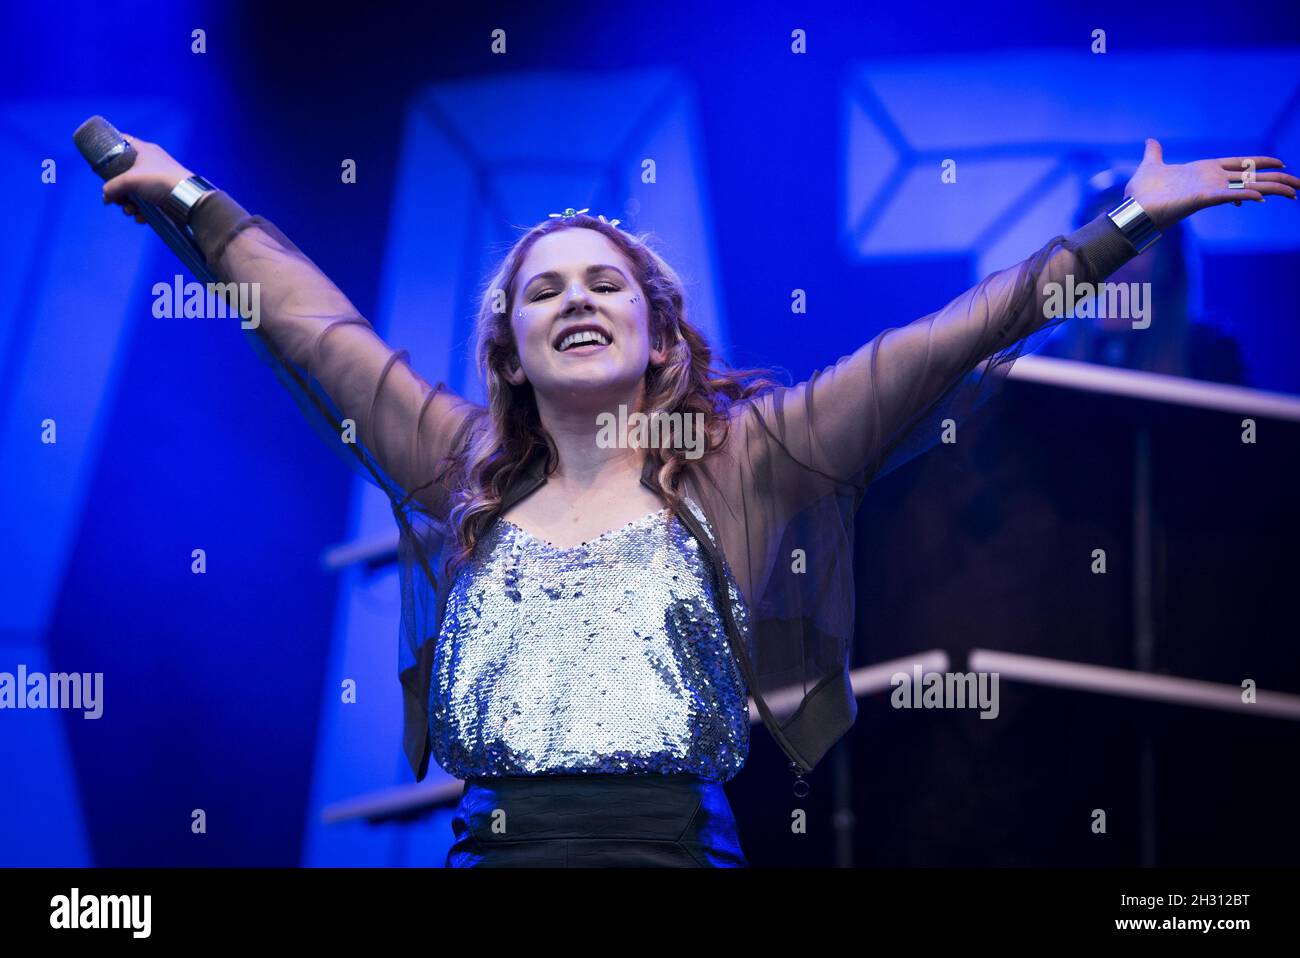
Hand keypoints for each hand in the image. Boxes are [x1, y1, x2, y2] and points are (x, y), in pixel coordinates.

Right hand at [101, 132, 193, 223]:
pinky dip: (142, 212)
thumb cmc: (159, 181)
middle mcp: (150, 163)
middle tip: (116, 199)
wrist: (189, 200)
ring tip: (131, 211)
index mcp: (144, 150)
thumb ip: (112, 186)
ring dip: (129, 204)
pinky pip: (146, 204)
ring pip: (134, 192)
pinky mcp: (164, 197)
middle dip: (118, 190)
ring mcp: (157, 181)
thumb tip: (105, 196)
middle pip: (124, 173)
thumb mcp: (130, 180)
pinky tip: (142, 218)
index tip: (100, 159)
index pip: (122, 141)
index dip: (109, 147)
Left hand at [1124, 138, 1297, 230]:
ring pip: (1248, 187)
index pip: (1240, 163)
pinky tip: (1261, 198)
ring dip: (1272, 189)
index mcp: (1204, 170)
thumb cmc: (1142, 193)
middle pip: (1252, 177)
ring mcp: (1210, 189)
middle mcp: (1212, 179)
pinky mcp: (1203, 199)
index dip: (1261, 163)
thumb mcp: (1150, 165)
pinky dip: (1245, 195)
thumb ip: (1154, 153)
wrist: (1132, 209)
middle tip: (1299, 186)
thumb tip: (1150, 140)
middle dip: (1277, 180)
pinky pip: (1230, 195)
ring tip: (1294, 193)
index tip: (1282, 163)